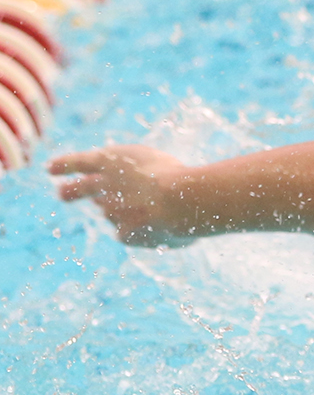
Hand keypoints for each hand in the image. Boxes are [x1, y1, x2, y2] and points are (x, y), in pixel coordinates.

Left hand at [49, 145, 196, 245]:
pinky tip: (158, 226)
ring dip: (124, 210)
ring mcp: (110, 210)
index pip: (78, 162)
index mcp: (109, 161)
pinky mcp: (122, 232)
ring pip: (111, 211)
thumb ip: (134, 174)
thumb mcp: (152, 162)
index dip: (64, 165)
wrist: (182, 199)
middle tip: (62, 194)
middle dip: (69, 191)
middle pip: (78, 189)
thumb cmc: (175, 175)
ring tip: (147, 208)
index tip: (50, 169)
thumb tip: (133, 190)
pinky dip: (142, 229)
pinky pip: (129, 232)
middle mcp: (103, 185)